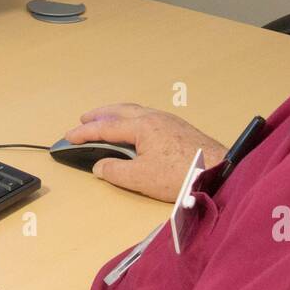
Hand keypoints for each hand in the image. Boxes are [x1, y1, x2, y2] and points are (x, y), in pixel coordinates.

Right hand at [63, 103, 227, 201]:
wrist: (220, 171)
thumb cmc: (182, 174)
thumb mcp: (140, 178)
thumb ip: (115, 171)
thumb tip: (100, 166)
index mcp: (142, 126)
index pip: (106, 128)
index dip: (85, 133)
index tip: (69, 136)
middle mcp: (155, 118)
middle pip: (120, 111)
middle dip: (100, 115)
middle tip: (84, 120)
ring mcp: (169, 122)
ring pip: (136, 112)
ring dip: (117, 115)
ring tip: (106, 122)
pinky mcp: (180, 129)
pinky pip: (148, 117)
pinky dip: (132, 119)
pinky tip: (135, 130)